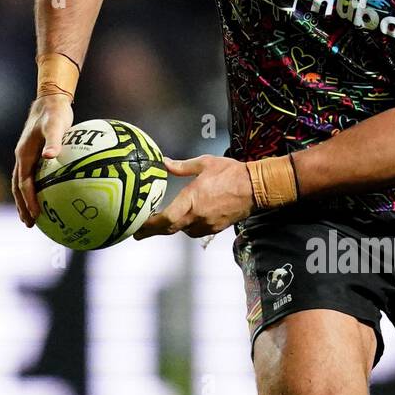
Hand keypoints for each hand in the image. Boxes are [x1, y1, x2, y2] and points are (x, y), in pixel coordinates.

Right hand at [12, 94, 73, 225]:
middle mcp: (22, 158)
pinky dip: (36, 190)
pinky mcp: (35, 156)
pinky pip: (33, 177)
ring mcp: (27, 157)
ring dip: (25, 201)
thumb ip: (54, 140)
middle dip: (23, 206)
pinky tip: (49, 197)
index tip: (35, 214)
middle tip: (30, 224)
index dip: (28, 200)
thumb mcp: (56, 125)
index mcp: (24, 155)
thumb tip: (49, 156)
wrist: (50, 101)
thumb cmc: (54, 113)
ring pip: (22, 184)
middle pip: (18, 188)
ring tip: (32, 217)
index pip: (23, 183)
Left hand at [134, 154, 253, 239]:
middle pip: (170, 229)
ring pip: (183, 230)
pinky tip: (187, 219)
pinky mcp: (216, 227)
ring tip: (163, 222)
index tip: (138, 226)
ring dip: (173, 227)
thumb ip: (182, 166)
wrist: (256, 188)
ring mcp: (207, 224)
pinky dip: (188, 226)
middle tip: (139, 232)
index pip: (166, 218)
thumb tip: (165, 162)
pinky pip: (196, 231)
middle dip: (153, 231)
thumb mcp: (204, 164)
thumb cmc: (231, 173)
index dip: (150, 225)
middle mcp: (198, 215)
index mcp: (192, 199)